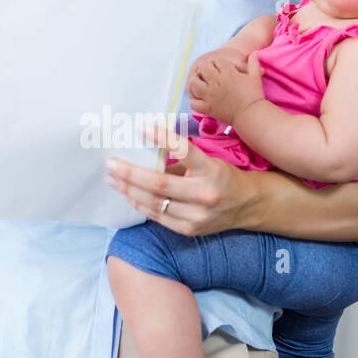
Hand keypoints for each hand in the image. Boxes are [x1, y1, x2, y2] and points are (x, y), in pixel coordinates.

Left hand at [104, 121, 255, 235]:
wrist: (247, 205)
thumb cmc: (222, 177)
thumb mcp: (208, 162)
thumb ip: (180, 160)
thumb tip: (145, 151)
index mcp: (211, 170)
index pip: (184, 151)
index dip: (162, 138)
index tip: (141, 127)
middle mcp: (205, 194)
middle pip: (159, 183)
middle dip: (130, 173)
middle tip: (110, 164)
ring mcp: (197, 215)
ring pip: (154, 202)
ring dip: (128, 190)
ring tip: (112, 179)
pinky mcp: (190, 229)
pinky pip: (158, 216)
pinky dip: (140, 204)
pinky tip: (128, 194)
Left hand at [187, 52, 263, 125]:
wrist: (251, 115)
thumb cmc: (255, 96)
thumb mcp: (255, 77)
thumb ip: (253, 64)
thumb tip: (253, 53)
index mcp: (228, 74)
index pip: (218, 61)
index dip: (219, 63)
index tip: (221, 68)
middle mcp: (217, 83)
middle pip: (204, 68)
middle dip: (206, 69)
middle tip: (208, 74)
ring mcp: (210, 96)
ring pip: (194, 83)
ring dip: (196, 82)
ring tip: (200, 84)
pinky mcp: (207, 108)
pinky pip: (193, 103)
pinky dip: (195, 101)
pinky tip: (200, 100)